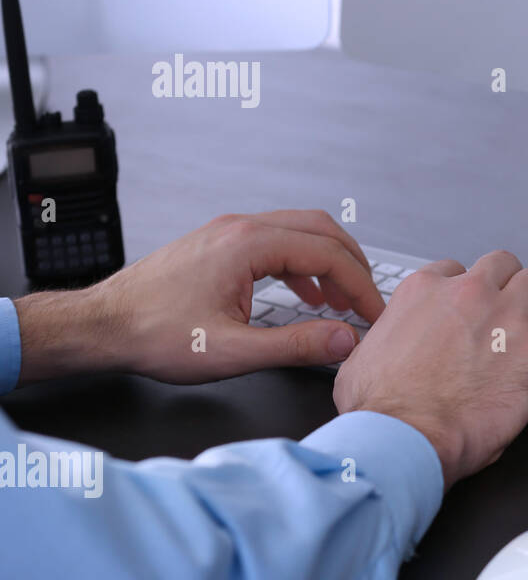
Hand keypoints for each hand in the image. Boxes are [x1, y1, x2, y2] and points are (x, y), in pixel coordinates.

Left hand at [14, 210, 384, 384]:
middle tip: (367, 301)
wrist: (101, 326)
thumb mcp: (232, 352)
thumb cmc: (153, 335)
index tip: (374, 314)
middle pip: (321, 230)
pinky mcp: (220, 244)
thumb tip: (344, 340)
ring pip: (300, 231)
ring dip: (328, 263)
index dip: (361, 286)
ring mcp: (229, 232)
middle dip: (352, 266)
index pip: (329, 254)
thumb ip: (296, 346)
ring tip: (341, 301)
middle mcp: (240, 227)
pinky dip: (302, 264)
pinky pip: (277, 241)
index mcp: (248, 244)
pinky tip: (305, 294)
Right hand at [332, 250, 527, 490]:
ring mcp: (505, 318)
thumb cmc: (381, 410)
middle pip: (502, 266)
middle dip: (506, 288)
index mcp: (424, 291)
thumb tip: (388, 351)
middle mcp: (468, 295)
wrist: (404, 438)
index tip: (469, 315)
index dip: (466, 295)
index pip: (456, 271)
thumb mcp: (363, 358)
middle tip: (506, 316)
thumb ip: (387, 340)